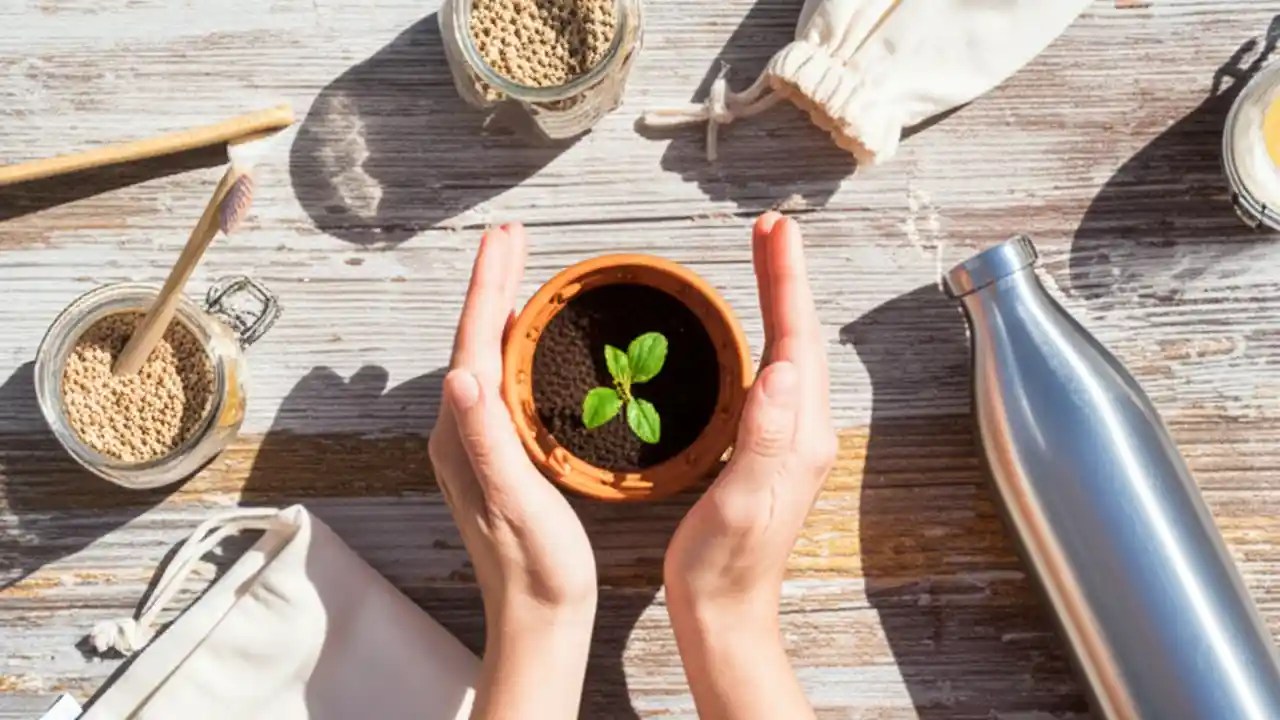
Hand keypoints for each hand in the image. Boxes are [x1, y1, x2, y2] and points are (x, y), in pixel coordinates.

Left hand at [428, 223, 596, 719]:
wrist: (540, 617)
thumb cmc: (537, 565)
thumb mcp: (515, 501)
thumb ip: (486, 439)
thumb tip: (461, 373)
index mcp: (464, 433)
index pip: (473, 342)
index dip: (490, 285)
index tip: (507, 237)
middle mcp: (460, 431)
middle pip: (474, 339)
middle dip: (492, 283)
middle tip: (512, 235)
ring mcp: (475, 443)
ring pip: (485, 356)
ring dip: (501, 307)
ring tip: (520, 268)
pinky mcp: (495, 454)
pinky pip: (500, 381)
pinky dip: (513, 345)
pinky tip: (528, 340)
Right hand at [663, 212, 836, 719]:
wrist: (723, 615)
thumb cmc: (724, 566)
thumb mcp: (742, 501)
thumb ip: (765, 436)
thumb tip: (780, 368)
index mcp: (798, 434)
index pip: (796, 339)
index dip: (785, 280)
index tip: (774, 230)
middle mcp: (802, 432)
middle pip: (799, 336)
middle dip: (785, 277)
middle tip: (769, 228)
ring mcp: (787, 441)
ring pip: (789, 352)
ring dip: (779, 301)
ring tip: (764, 260)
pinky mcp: (766, 451)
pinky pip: (772, 376)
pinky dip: (764, 337)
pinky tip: (750, 334)